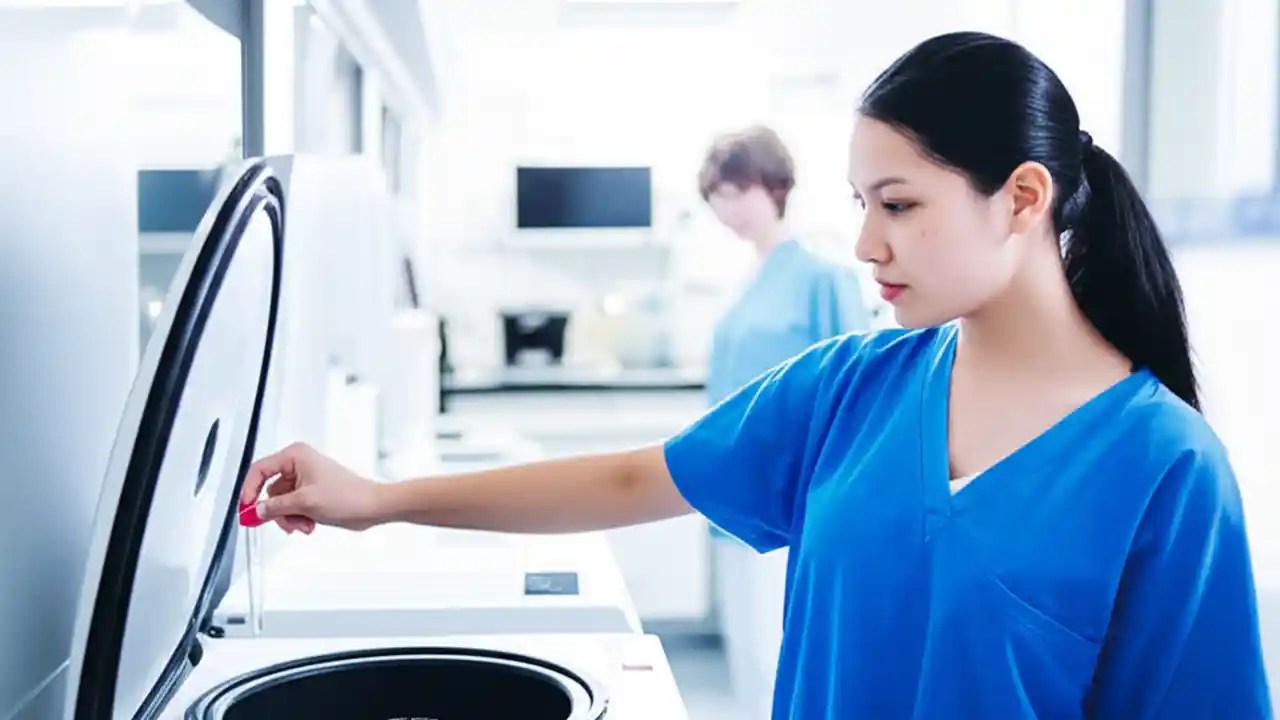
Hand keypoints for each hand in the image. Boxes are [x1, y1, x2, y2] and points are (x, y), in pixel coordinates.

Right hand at [240, 442, 386, 532]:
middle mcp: (299, 464)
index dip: (249, 490)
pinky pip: (292, 507)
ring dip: (289, 517)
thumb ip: (276, 507)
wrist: (372, 507)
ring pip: (280, 502)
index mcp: (295, 455)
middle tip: (286, 523)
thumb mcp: (305, 503)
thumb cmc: (349, 496)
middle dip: (278, 511)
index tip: (246, 508)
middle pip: (270, 490)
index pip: (259, 470)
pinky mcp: (311, 492)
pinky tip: (309, 524)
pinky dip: (297, 518)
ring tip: (305, 524)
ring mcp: (305, 479)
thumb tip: (257, 511)